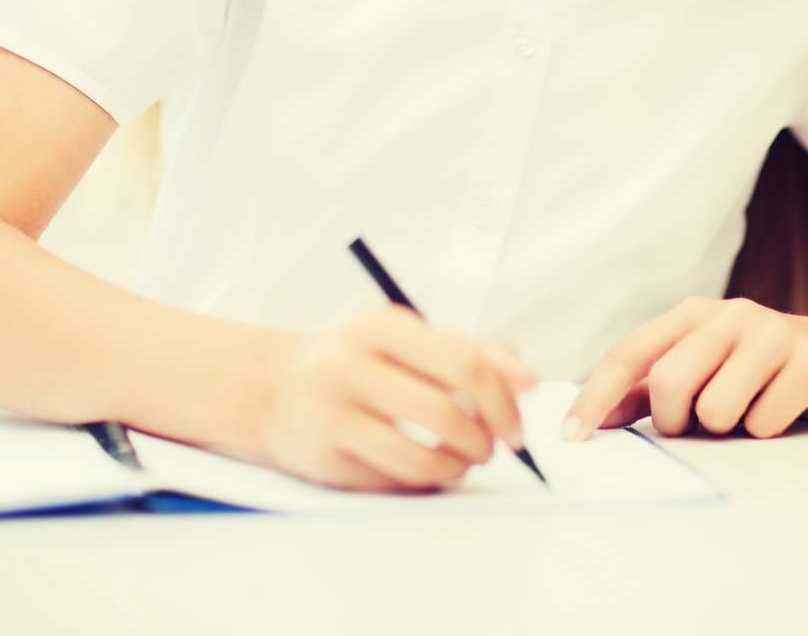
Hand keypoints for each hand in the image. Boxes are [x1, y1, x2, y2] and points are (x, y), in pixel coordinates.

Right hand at [250, 303, 538, 492]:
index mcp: (381, 324)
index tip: (516, 424)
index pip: (464, 362)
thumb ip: (474, 352)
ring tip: (463, 460)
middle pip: (446, 411)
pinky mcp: (325, 460)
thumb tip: (529, 382)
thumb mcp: (410, 339)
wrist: (277, 389)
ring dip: (458, 467)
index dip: (503, 399)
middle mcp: (351, 364)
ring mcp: (333, 413)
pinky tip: (428, 467)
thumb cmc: (363, 360)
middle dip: (485, 438)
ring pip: (422, 457)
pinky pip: (395, 482)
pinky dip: (425, 481)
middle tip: (494, 447)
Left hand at [561, 295, 807, 441]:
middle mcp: (730, 313)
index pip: (630, 354)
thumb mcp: (710, 368)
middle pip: (669, 382)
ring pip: (715, 408)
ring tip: (751, 410)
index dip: (596, 396)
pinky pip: (764, 422)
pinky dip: (768, 430)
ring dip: (728, 428)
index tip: (572, 437)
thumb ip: (655, 388)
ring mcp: (772, 333)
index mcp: (695, 314)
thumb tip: (598, 417)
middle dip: (677, 422)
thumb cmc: (768, 370)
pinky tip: (787, 409)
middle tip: (701, 426)